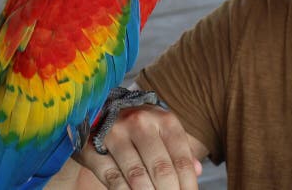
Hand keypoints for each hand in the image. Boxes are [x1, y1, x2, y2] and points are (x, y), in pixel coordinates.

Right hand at [73, 101, 206, 189]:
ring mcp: (115, 134)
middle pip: (161, 169)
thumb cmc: (140, 125)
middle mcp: (140, 122)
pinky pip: (112, 179)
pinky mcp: (93, 148)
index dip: (188, 184)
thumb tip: (198, 171)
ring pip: (137, 176)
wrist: (100, 109)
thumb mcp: (164, 131)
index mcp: (164, 119)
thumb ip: (180, 150)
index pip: (182, 158)